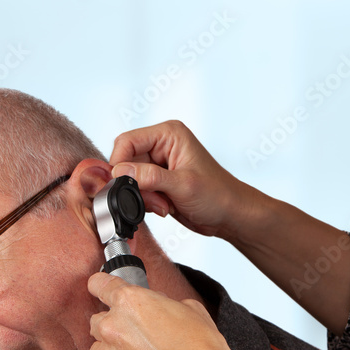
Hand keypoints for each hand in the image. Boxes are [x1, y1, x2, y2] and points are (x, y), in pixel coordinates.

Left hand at [88, 272, 248, 349]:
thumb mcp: (189, 309)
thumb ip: (162, 305)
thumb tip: (159, 309)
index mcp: (129, 303)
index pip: (100, 285)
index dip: (103, 287)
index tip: (102, 290)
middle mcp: (112, 331)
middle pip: (99, 322)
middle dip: (115, 327)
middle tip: (139, 336)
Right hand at [108, 120, 262, 240]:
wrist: (230, 215)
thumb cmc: (218, 195)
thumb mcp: (182, 185)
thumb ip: (149, 177)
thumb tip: (120, 172)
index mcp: (168, 134)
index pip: (127, 141)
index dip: (119, 163)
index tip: (121, 184)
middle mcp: (161, 146)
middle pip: (126, 161)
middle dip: (136, 185)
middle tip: (155, 199)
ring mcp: (158, 164)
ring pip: (130, 179)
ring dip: (143, 196)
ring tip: (164, 205)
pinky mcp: (157, 182)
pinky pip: (138, 191)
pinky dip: (146, 202)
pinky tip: (165, 207)